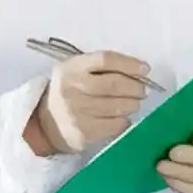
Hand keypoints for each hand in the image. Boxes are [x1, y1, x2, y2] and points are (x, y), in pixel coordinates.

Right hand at [27, 51, 149, 154]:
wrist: (47, 122)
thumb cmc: (69, 90)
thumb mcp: (75, 70)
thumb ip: (101, 66)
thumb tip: (138, 71)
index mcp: (72, 68)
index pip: (105, 60)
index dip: (129, 63)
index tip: (145, 69)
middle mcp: (73, 88)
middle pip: (114, 84)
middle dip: (136, 86)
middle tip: (142, 90)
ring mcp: (78, 112)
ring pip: (118, 106)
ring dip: (133, 104)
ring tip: (133, 103)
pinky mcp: (85, 132)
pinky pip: (115, 125)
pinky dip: (124, 121)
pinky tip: (121, 117)